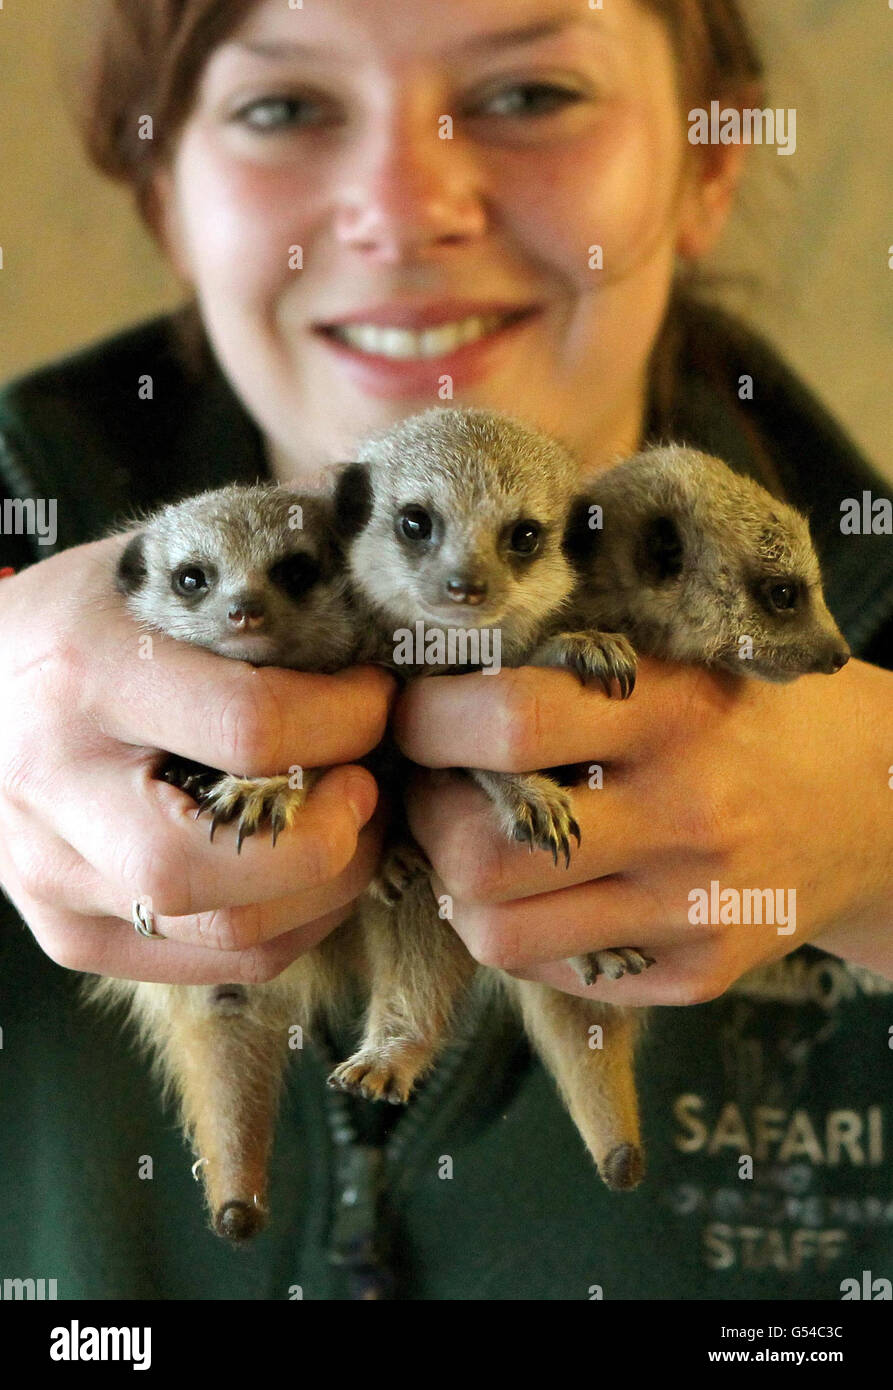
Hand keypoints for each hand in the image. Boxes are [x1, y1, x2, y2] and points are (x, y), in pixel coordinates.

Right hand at [0, 536, 394, 984]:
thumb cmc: (85, 617)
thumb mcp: (157, 565)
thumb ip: (259, 586)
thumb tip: (385, 603)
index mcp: (85, 674)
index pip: (250, 728)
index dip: (346, 721)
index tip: (377, 700)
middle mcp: (52, 786)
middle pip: (217, 865)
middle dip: (331, 837)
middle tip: (369, 787)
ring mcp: (50, 873)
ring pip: (226, 934)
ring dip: (325, 892)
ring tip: (352, 830)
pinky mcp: (67, 931)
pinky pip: (210, 965)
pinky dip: (288, 929)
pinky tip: (311, 876)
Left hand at [394, 655, 892, 1002]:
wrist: (880, 802)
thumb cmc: (754, 713)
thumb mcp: (683, 658)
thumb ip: (575, 671)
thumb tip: (432, 686)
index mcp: (676, 711)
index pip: (510, 723)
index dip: (428, 721)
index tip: (416, 710)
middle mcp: (686, 816)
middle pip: (485, 852)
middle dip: (429, 814)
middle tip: (436, 783)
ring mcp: (694, 908)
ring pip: (500, 934)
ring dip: (458, 886)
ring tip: (479, 839)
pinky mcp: (701, 972)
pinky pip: (555, 971)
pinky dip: (522, 930)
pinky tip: (545, 886)